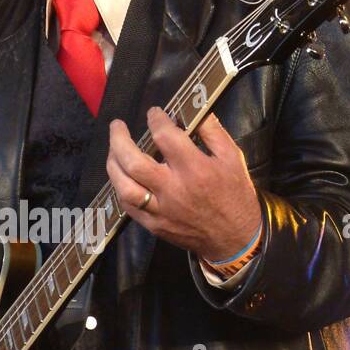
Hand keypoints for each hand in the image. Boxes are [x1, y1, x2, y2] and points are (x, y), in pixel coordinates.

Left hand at [106, 109, 262, 260]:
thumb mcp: (233, 157)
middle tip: (116, 126)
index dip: (156, 119)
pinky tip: (121, 176)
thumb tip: (193, 110)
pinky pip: (128, 207)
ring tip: (113, 150)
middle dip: (119, 139)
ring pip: (124, 187)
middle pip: (133, 162)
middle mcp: (173, 189)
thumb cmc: (235, 195)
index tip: (154, 113)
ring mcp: (161, 210)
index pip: (165, 137)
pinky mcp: (155, 226)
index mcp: (195, 169)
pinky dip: (120, 189)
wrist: (236, 239)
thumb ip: (212, 132)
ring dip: (113, 165)